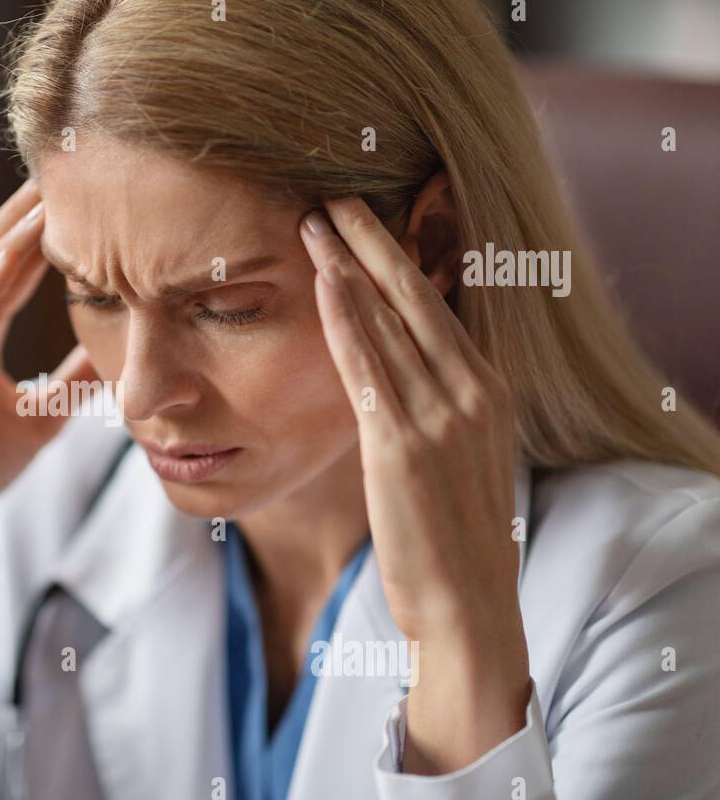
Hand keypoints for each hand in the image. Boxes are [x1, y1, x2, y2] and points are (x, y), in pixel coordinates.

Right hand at [0, 180, 97, 648]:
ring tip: (46, 196)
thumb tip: (117, 353)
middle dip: (28, 211)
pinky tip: (5, 264)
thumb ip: (71, 382)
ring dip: (8, 238)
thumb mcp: (37, 418)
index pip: (12, 267)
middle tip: (69, 163)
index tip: (87, 188)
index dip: (46, 228)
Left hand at [299, 196, 530, 772]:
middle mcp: (471, 391)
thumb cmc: (452, 537)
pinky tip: (326, 281)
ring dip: (348, 266)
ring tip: (313, 219)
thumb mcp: (454, 458)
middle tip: (333, 193)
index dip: (397, 259)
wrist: (466, 606)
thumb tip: (392, 377)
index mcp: (486, 390)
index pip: (437, 306)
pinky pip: (370, 368)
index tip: (364, 220)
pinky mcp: (404, 446)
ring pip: (388, 322)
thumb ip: (429, 407)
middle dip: (373, 241)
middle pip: (415, 296)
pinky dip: (348, 321)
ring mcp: (441, 416)